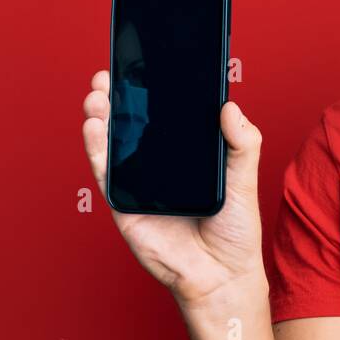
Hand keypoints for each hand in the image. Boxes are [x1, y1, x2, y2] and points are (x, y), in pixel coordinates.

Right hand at [81, 69, 266, 308]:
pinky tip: (95, 125)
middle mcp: (160, 164)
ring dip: (102, 115)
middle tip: (112, 73)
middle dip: (119, 96)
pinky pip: (106, 172)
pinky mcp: (125, 203)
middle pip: (134, 124)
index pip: (167, 116)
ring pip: (114, 142)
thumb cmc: (235, 231)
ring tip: (99, 92)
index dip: (153, 90)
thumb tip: (230, 106)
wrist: (222, 276)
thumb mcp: (244, 180)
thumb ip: (243, 144)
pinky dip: (97, 148)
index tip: (143, 63)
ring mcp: (139, 182)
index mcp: (187, 155)